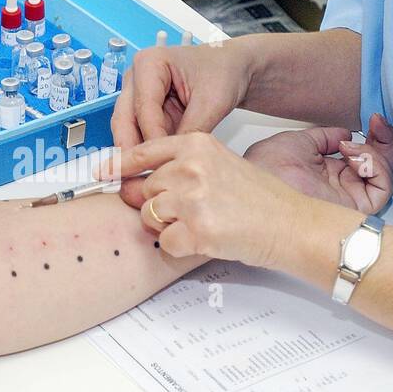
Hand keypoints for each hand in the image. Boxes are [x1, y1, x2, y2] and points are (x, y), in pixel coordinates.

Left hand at [100, 132, 305, 268]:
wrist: (291, 224)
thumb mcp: (221, 164)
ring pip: (151, 215)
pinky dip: (180, 247)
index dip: (118, 164)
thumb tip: (133, 185)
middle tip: (192, 212)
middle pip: (146, 188)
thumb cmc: (261, 199)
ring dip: (169, 226)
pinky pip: (165, 242)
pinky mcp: (196, 230)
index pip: (144, 151)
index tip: (100, 172)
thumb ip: (180, 168)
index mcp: (197, 144)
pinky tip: (206, 239)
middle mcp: (190, 167)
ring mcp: (192, 198)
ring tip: (203, 223)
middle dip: (159, 204)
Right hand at [110, 43, 250, 205]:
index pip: (144, 108)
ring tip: (145, 178)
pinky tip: (153, 169)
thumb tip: (174, 159)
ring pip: (126, 130)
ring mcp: (136, 94)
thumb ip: (191, 130)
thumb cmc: (223, 72)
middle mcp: (136, 77)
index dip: (151, 138)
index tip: (160, 163)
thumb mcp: (212, 102)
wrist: (232, 69)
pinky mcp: (143, 110)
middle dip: (132, 150)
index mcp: (149, 63)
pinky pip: (138, 134)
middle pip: (124, 119)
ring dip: (136, 153)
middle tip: (138, 178)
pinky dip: (145, 152)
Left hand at [242, 113, 392, 214]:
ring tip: (347, 145)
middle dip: (382, 142)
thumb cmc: (269, 165)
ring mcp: (346, 199)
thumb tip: (345, 133)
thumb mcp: (300, 140)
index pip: (360, 158)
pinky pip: (381, 189)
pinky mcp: (353, 210)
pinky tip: (353, 156)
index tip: (374, 119)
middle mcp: (338, 188)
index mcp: (325, 174)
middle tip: (378, 123)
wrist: (261, 180)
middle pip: (376, 167)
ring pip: (382, 177)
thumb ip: (325, 136)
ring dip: (373, 153)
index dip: (372, 138)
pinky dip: (374, 167)